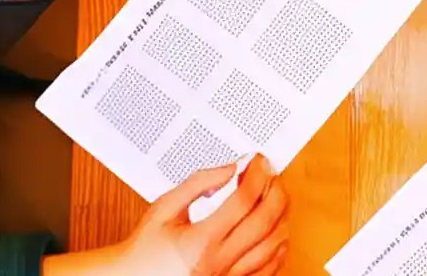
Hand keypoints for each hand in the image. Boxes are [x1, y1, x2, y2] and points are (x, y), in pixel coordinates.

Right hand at [44, 155, 288, 275]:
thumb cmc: (145, 246)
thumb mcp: (164, 208)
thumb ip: (198, 184)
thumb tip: (231, 168)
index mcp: (199, 242)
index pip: (242, 201)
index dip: (256, 176)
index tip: (259, 162)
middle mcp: (217, 263)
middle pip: (265, 221)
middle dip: (275, 191)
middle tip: (272, 175)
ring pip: (273, 246)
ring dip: (281, 217)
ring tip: (276, 197)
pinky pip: (268, 270)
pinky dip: (279, 248)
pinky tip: (277, 231)